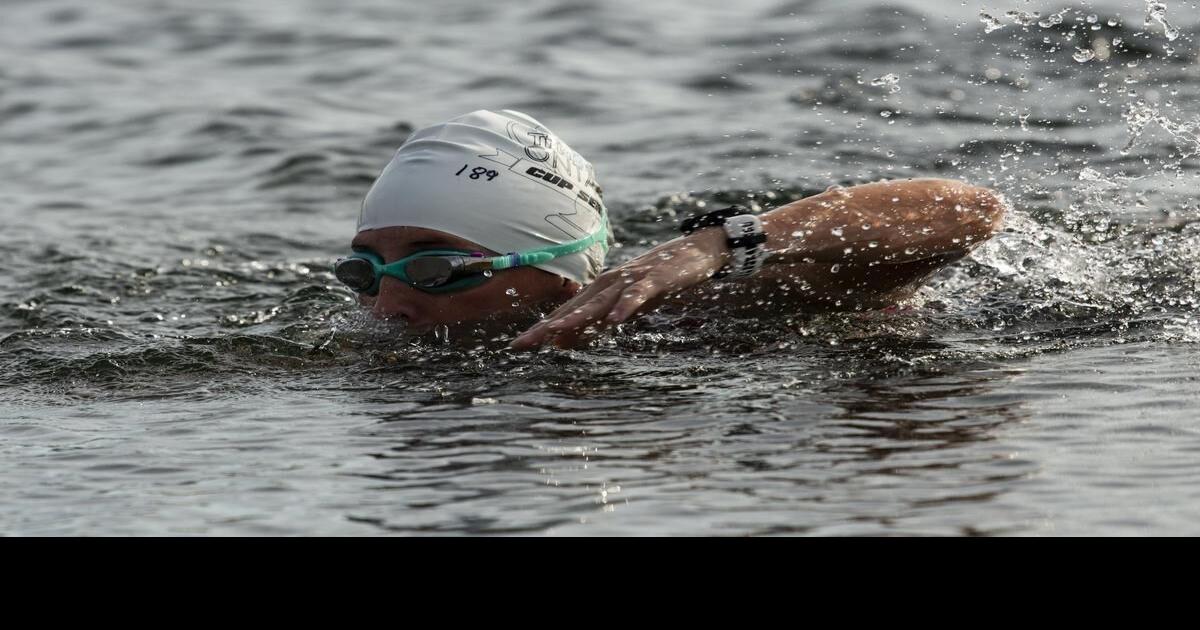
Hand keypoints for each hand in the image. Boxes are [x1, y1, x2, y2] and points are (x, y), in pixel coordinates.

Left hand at [509, 227, 730, 349]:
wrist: (693, 253)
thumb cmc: (653, 284)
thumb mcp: (620, 308)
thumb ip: (592, 324)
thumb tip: (560, 342)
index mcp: (598, 292)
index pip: (564, 314)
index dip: (540, 330)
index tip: (517, 346)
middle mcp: (607, 284)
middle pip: (573, 309)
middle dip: (546, 327)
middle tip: (523, 344)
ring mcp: (629, 281)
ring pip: (599, 302)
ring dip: (577, 317)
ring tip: (554, 332)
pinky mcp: (653, 280)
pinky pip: (637, 295)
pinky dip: (626, 307)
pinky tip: (615, 321)